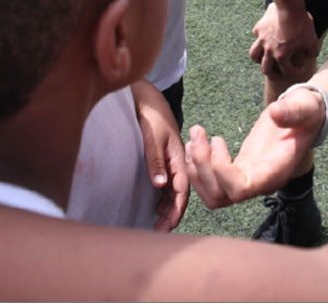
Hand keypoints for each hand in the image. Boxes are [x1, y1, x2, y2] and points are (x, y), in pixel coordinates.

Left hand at [131, 81, 189, 231]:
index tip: (167, 227)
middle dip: (170, 214)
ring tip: (156, 224)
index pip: (180, 190)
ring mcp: (168, 160)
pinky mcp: (161, 158)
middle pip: (177, 193)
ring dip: (165, 206)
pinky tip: (154, 205)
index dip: (175, 210)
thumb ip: (155, 160)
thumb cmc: (150, 113)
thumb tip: (160, 186)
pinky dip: (161, 196)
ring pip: (171, 189)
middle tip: (158, 232)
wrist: (146, 95)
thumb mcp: (151, 136)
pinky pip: (164, 182)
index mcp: (178, 157)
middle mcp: (175, 161)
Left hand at [185, 88, 326, 208]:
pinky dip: (197, 166)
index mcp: (274, 172)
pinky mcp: (239, 170)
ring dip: (195, 170)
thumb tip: (275, 112)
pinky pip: (211, 183)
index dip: (221, 171)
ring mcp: (248, 179)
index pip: (240, 189)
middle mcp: (259, 182)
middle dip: (201, 168)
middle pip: (219, 197)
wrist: (306, 116)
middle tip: (198, 134)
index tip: (217, 140)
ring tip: (194, 138)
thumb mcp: (305, 107)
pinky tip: (197, 142)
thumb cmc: (307, 113)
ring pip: (212, 195)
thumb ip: (292, 111)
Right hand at [248, 2, 317, 78]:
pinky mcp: (259, 28)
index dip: (296, 73)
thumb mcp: (312, 39)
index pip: (286, 72)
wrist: (289, 5)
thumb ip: (312, 51)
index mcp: (282, 56)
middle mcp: (269, 50)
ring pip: (254, 54)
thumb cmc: (301, 23)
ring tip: (264, 57)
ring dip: (259, 58)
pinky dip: (260, 38)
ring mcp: (262, 39)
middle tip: (278, 70)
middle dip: (272, 72)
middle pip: (265, 68)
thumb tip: (312, 55)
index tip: (301, 69)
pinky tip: (265, 35)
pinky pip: (256, 36)